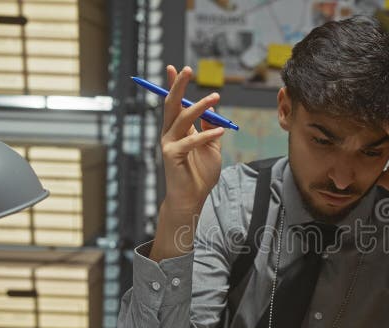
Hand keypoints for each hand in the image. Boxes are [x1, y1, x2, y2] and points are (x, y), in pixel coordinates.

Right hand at [160, 65, 224, 211]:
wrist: (192, 198)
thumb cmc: (200, 175)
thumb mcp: (211, 148)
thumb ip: (210, 130)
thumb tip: (213, 112)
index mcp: (177, 130)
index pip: (175, 103)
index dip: (174, 85)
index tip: (175, 67)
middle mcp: (170, 134)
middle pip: (172, 104)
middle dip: (178, 85)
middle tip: (186, 69)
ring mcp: (169, 144)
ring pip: (182, 118)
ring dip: (200, 107)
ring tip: (215, 97)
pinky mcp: (172, 155)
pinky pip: (191, 141)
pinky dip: (206, 135)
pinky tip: (220, 131)